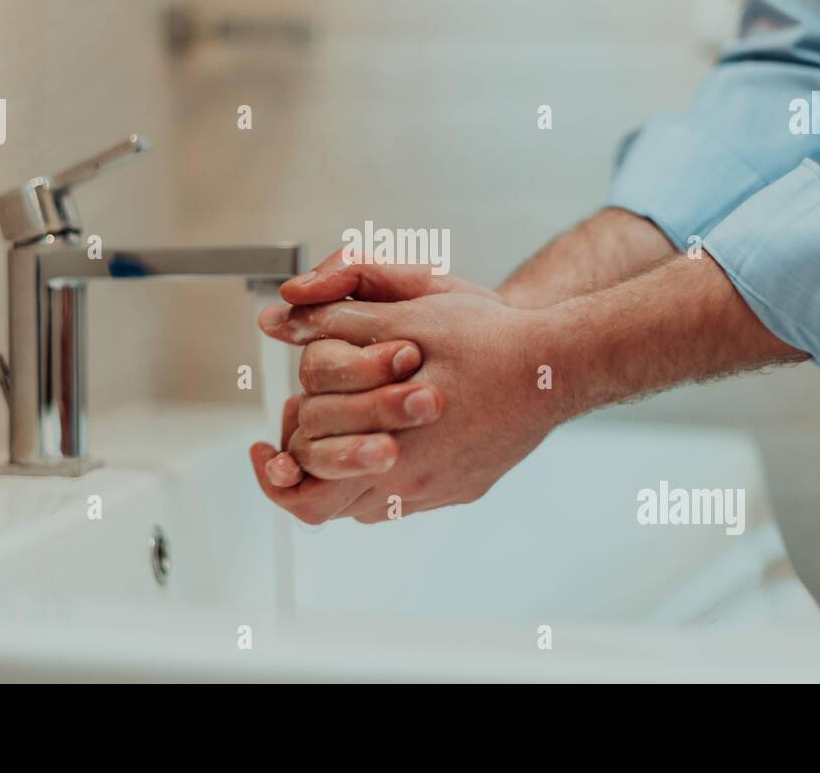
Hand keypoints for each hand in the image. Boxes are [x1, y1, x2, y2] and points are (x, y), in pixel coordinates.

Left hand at [249, 259, 563, 523]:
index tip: (264, 449)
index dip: (274, 471)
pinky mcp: (460, 490)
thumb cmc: (489, 336)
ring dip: (340, 475)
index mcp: (391, 445)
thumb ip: (340, 315)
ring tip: (335, 437)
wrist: (555, 365)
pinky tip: (382, 438)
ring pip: (362, 507)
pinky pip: (401, 500)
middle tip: (286, 446)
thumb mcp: (409, 310)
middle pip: (327, 507)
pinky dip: (379, 475)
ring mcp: (438, 491)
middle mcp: (412, 481)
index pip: (306, 485)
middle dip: (299, 472)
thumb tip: (286, 317)